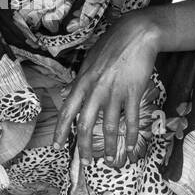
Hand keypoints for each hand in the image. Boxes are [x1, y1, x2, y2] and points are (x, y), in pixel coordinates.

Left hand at [52, 11, 161, 167]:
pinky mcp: (133, 93)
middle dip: (84, 147)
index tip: (58, 146)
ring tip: (109, 160)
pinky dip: (130, 138)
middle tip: (86, 161)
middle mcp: (96, 89)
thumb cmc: (112, 46)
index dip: (61, 131)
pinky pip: (131, 121)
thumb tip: (69, 93)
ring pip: (109, 127)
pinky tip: (129, 148)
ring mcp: (115, 92)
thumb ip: (81, 80)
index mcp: (83, 81)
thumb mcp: (90, 61)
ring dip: (109, 147)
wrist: (137, 33)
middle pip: (85, 124)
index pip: (68, 111)